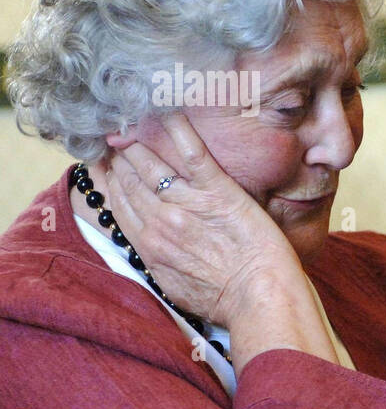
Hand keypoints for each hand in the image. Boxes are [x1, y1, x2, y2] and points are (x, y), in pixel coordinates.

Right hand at [102, 113, 300, 327]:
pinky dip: (177, 129)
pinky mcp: (218, 191)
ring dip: (139, 139)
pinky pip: (192, 153)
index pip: (119, 202)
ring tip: (134, 120)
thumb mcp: (176, 288)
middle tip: (117, 133)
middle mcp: (160, 221)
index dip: (110, 177)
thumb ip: (158, 262)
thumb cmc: (226, 300)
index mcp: (148, 246)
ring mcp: (188, 203)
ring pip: (151, 163)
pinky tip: (168, 108)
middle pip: (130, 178)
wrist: (259, 297)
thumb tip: (152, 250)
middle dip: (121, 153)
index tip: (105, 161)